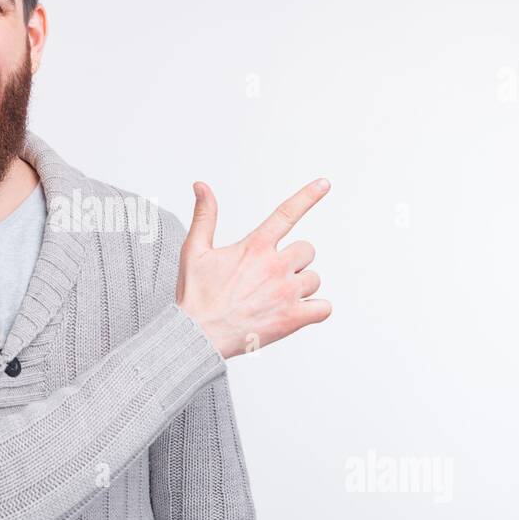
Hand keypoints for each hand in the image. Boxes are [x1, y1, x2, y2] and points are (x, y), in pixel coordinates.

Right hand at [176, 177, 331, 358]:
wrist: (197, 335)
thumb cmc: (196, 295)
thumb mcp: (194, 250)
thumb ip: (205, 216)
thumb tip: (201, 186)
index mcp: (255, 247)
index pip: (287, 213)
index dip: (308, 196)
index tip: (324, 183)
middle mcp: (275, 266)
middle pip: (307, 250)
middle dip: (294, 261)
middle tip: (271, 276)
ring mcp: (286, 292)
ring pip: (314, 279)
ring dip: (301, 286)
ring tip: (275, 298)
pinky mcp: (293, 318)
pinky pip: (324, 308)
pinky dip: (315, 310)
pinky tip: (296, 312)